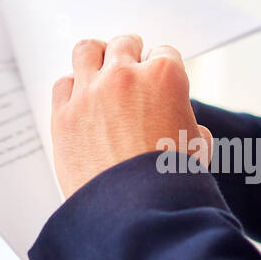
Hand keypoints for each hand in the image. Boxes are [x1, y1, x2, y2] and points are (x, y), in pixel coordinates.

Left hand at [50, 34, 212, 197]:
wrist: (137, 214)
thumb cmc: (171, 184)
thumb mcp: (197, 148)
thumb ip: (188, 124)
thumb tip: (186, 127)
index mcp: (164, 77)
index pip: (165, 52)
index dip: (164, 67)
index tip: (158, 76)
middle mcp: (124, 76)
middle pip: (124, 44)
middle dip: (131, 54)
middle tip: (131, 66)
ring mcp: (90, 92)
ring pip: (87, 50)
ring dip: (97, 57)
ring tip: (100, 69)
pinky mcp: (63, 114)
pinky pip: (63, 84)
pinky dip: (73, 88)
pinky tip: (79, 99)